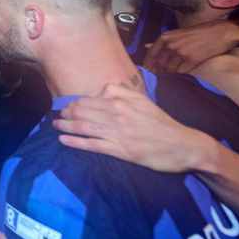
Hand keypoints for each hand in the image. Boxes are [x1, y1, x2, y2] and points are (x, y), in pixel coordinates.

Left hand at [53, 83, 213, 172]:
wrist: (183, 145)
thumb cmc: (162, 123)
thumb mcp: (143, 100)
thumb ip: (122, 91)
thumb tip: (103, 89)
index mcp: (122, 101)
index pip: (89, 100)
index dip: (74, 104)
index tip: (67, 107)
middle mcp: (116, 114)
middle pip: (82, 112)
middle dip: (66, 114)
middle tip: (57, 117)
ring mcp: (117, 132)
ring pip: (83, 126)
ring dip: (65, 126)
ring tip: (55, 126)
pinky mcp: (120, 150)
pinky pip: (92, 144)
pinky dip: (75, 142)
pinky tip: (63, 140)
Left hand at [145, 19, 238, 72]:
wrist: (221, 32)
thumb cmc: (200, 31)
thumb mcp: (178, 33)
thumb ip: (163, 41)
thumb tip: (146, 46)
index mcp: (166, 37)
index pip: (151, 54)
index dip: (147, 64)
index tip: (146, 70)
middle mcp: (171, 44)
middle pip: (159, 63)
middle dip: (158, 71)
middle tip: (158, 76)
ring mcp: (182, 52)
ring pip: (169, 69)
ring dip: (169, 74)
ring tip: (171, 76)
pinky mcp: (193, 60)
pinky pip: (181, 71)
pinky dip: (181, 74)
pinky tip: (183, 74)